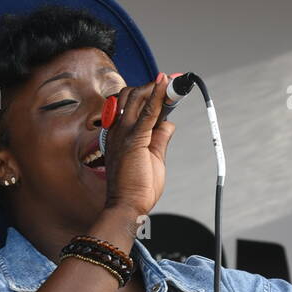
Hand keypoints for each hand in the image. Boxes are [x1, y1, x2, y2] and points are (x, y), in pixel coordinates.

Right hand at [103, 74, 175, 219]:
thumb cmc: (136, 188)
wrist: (127, 206)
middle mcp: (118, 130)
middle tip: (173, 85)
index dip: (150, 93)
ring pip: (136, 97)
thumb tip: (169, 123)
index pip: (131, 105)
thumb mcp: (154, 157)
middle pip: (132, 96)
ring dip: (155, 88)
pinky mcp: (134, 140)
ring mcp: (123, 133)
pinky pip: (147, 112)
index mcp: (120, 134)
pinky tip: (166, 85)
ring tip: (172, 85)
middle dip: (152, 87)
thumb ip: (160, 138)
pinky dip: (158, 96)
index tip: (167, 86)